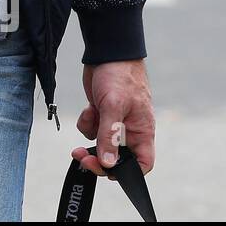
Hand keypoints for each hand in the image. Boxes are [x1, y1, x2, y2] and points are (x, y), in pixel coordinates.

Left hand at [73, 60, 154, 178]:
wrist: (107, 52)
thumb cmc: (119, 75)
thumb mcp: (113, 106)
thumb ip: (109, 135)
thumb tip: (108, 164)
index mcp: (142, 131)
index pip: (143, 163)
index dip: (128, 174)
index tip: (106, 172)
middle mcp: (130, 130)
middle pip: (117, 157)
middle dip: (99, 158)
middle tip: (82, 157)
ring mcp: (115, 122)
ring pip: (100, 143)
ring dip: (90, 135)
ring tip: (91, 116)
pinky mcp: (101, 114)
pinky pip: (92, 128)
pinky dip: (87, 121)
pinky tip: (89, 108)